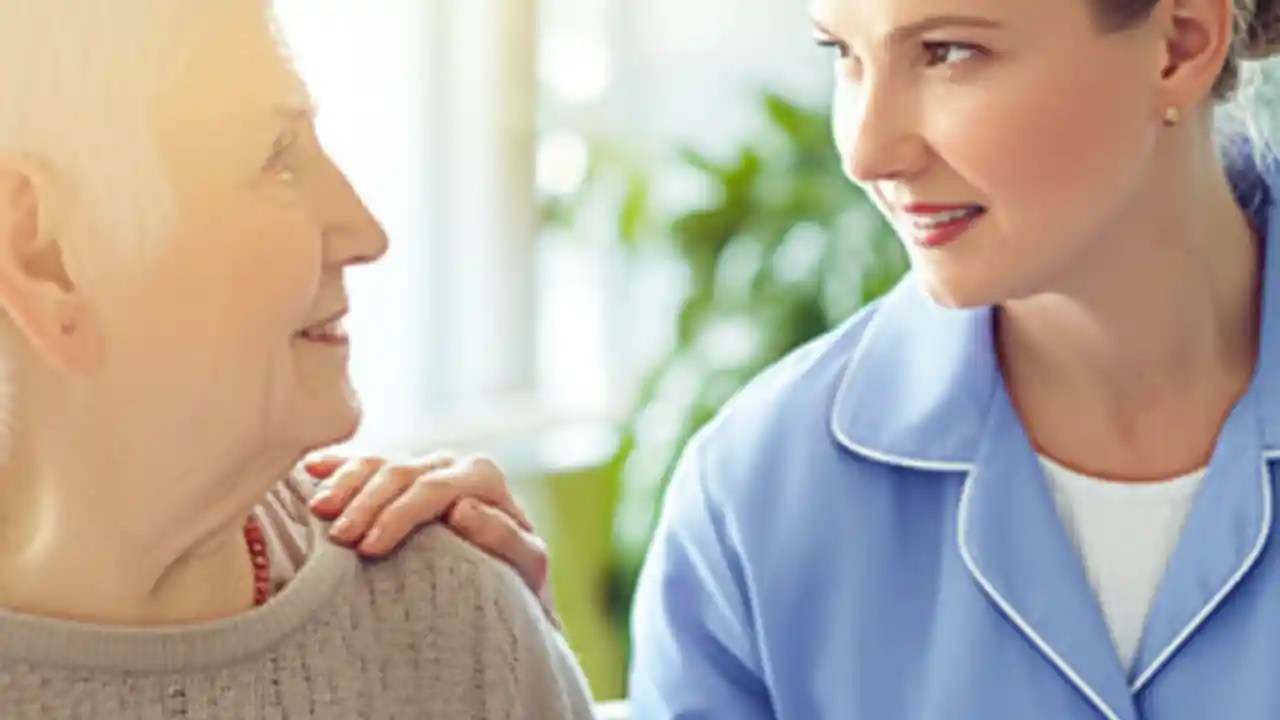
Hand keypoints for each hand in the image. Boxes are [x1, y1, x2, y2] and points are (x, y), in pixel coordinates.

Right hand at [303, 453, 559, 627]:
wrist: (511, 581)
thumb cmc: (520, 578)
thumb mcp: (528, 564)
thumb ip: (504, 536)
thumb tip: (462, 508)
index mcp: (483, 478)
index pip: (432, 489)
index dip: (398, 515)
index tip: (370, 548)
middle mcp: (452, 465)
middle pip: (400, 473)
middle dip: (365, 504)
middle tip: (338, 538)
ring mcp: (424, 466)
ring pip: (379, 462)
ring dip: (345, 483)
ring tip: (319, 510)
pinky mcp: (402, 477)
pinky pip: (366, 461)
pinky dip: (339, 464)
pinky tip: (312, 468)